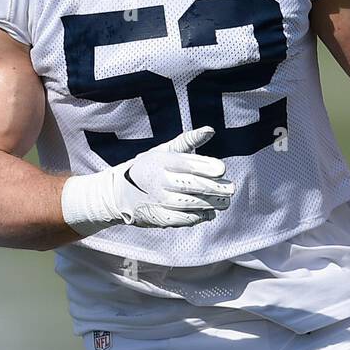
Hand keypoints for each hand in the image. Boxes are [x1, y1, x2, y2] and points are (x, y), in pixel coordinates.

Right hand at [62, 127, 235, 234]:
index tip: (222, 169)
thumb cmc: (148, 167)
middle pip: (190, 185)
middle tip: (231, 189)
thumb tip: (210, 130)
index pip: (186, 164)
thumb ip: (188, 141)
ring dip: (210, 204)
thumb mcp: (163, 150)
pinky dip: (198, 217)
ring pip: (189, 204)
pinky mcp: (158, 217)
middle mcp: (157, 181)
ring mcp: (157, 201)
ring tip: (224, 202)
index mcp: (159, 161)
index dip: (206, 167)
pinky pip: (182, 219)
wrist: (118, 194)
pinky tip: (209, 213)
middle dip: (213, 188)